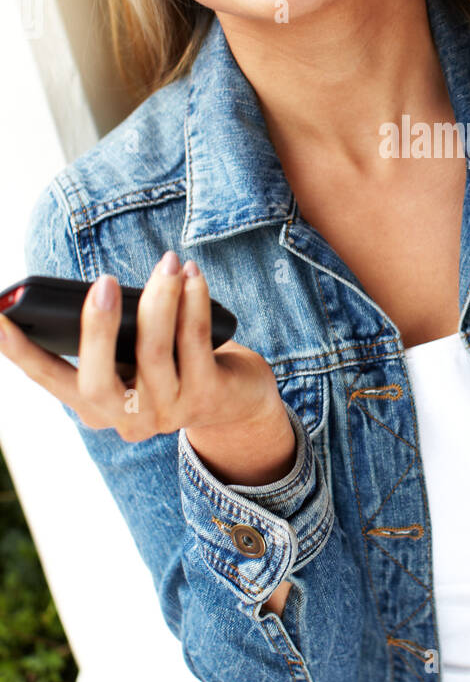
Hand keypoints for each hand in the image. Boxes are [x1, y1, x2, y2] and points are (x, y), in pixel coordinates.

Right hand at [0, 251, 288, 447]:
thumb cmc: (173, 362)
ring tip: (166, 263)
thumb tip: (97, 292)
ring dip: (160, 299)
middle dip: (96, 326)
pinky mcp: (207, 396)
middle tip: (102, 281)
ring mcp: (168, 411)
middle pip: (97, 379)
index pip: (47, 378)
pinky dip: (194, 301)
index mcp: (95, 406)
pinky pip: (195, 341)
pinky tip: (192, 276)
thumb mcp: (133, 353)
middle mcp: (126, 418)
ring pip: (154, 352)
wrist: (236, 399)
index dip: (19, 351)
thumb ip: (113, 335)